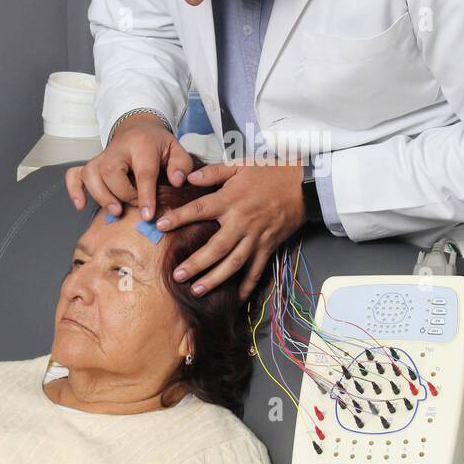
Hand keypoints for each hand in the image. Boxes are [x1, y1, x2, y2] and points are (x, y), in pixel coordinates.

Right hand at [65, 116, 194, 220]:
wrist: (139, 129)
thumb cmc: (158, 144)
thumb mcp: (176, 149)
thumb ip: (181, 165)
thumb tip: (177, 181)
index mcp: (142, 144)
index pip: (143, 172)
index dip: (145, 195)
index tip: (147, 215)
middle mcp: (118, 148)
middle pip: (111, 172)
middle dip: (122, 195)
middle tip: (136, 206)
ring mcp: (102, 156)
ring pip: (90, 174)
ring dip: (101, 196)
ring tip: (115, 211)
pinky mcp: (92, 163)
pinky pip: (74, 174)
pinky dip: (74, 190)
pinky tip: (81, 205)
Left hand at [153, 159, 306, 300]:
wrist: (303, 186)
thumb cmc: (270, 174)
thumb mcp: (240, 165)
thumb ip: (214, 172)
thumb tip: (189, 178)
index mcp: (231, 200)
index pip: (200, 210)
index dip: (179, 218)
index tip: (160, 226)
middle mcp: (242, 222)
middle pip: (216, 247)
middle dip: (196, 263)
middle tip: (177, 275)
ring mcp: (256, 238)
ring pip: (234, 263)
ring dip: (215, 279)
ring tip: (197, 290)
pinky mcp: (268, 247)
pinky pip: (257, 270)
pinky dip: (247, 286)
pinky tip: (234, 298)